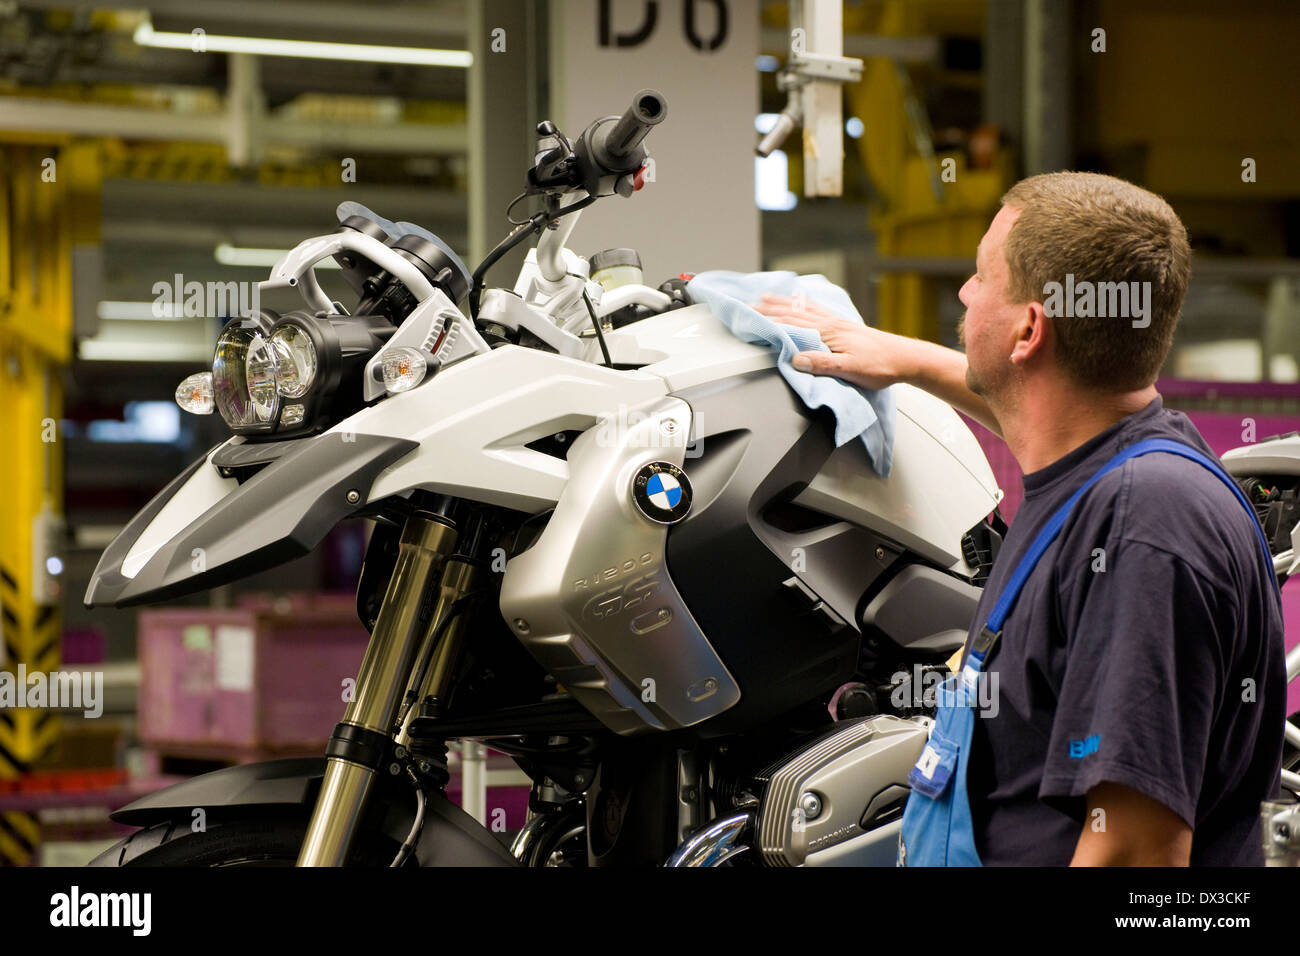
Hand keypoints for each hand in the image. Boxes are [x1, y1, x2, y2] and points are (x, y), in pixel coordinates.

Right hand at [751, 293, 909, 390]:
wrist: (906, 358)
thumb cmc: (880, 366)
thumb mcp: (849, 370)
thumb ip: (821, 364)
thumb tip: (795, 359)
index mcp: (828, 334)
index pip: (791, 326)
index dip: (768, 322)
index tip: (749, 318)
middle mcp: (831, 324)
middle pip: (793, 314)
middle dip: (768, 309)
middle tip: (748, 306)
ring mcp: (837, 323)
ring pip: (803, 310)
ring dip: (782, 304)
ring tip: (766, 297)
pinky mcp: (844, 326)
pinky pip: (817, 310)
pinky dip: (803, 304)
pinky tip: (801, 301)